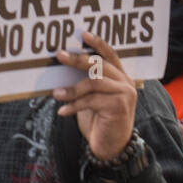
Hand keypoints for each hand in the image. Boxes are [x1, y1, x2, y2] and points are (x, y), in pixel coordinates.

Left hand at [52, 31, 137, 161]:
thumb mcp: (91, 99)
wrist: (111, 148)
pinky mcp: (119, 107)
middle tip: (60, 55)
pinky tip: (63, 111)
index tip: (82, 34)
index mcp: (120, 77)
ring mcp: (125, 94)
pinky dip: (74, 105)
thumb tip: (62, 69)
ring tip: (56, 94)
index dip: (97, 43)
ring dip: (72, 89)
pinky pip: (91, 101)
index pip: (110, 54)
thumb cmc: (99, 122)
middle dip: (78, 59)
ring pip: (94, 83)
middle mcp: (125, 82)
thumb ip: (85, 84)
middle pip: (100, 65)